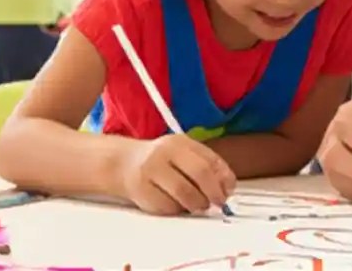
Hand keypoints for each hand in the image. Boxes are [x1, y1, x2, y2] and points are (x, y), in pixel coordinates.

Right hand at [117, 134, 236, 215]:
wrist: (123, 164)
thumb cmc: (161, 161)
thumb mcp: (184, 154)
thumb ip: (207, 165)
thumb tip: (228, 187)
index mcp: (179, 142)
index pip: (209, 161)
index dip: (223, 180)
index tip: (227, 192)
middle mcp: (164, 153)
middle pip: (199, 173)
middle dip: (214, 193)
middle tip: (217, 203)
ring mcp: (151, 171)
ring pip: (185, 194)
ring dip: (197, 204)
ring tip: (198, 205)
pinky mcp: (142, 191)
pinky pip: (169, 206)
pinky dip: (178, 209)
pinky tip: (176, 203)